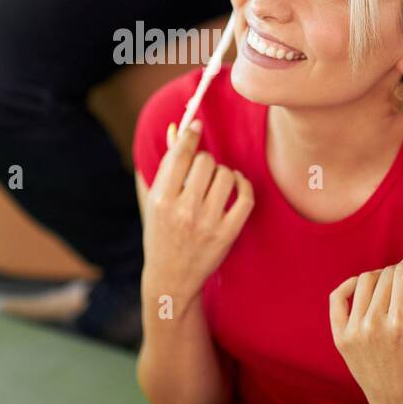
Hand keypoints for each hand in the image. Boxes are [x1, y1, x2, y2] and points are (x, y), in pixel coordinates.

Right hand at [142, 119, 254, 302]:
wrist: (171, 277)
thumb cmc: (161, 232)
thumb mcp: (156, 200)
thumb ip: (167, 164)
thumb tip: (178, 129)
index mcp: (161, 199)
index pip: (180, 154)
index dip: (191, 135)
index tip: (196, 126)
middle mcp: (183, 210)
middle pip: (205, 161)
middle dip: (205, 160)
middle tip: (201, 170)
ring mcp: (207, 223)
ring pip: (226, 175)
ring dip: (224, 173)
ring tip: (216, 181)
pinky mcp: (227, 234)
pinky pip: (246, 197)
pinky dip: (244, 185)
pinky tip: (237, 185)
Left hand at [329, 245, 402, 403]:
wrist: (400, 402)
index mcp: (402, 324)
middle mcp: (375, 325)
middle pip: (387, 274)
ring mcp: (354, 331)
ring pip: (365, 280)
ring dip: (382, 275)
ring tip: (393, 286)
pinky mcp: (340, 337)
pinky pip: (338, 297)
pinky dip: (350, 284)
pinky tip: (364, 286)